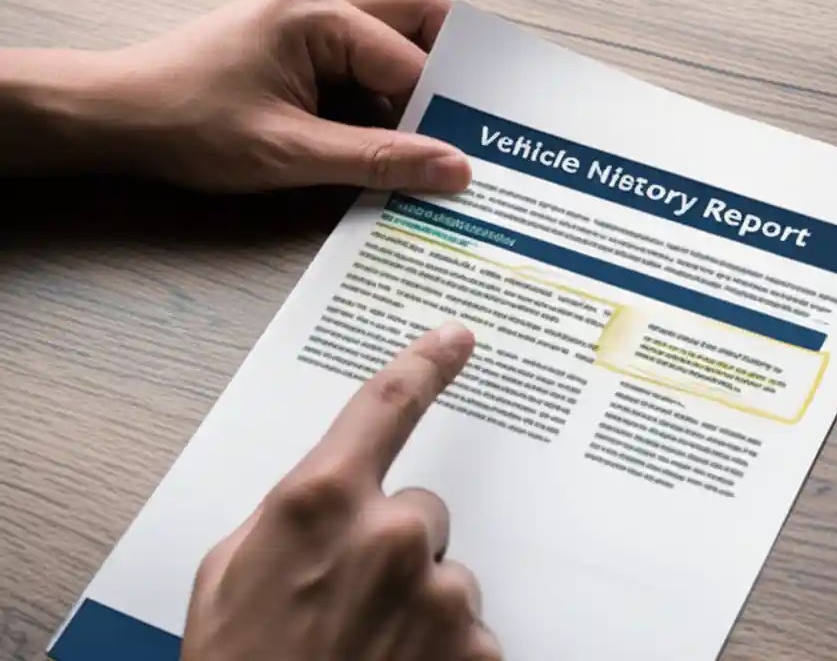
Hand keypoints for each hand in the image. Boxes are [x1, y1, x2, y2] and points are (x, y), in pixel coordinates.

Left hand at [0, 0, 469, 191]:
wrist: (115, 115)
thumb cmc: (188, 126)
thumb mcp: (292, 154)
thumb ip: (379, 160)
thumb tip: (453, 168)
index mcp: (319, 15)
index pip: (414, 62)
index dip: (444, 113)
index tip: (466, 158)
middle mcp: (319, 0)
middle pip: (420, 14)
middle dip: (448, 71)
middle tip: (461, 128)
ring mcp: (308, 14)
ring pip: (396, 31)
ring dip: (413, 83)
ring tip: (420, 138)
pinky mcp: (297, 37)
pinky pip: (364, 52)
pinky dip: (382, 91)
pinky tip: (382, 135)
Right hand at [181, 320, 500, 660]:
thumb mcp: (228, 575)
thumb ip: (288, 516)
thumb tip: (323, 498)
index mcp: (320, 503)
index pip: (386, 405)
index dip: (424, 363)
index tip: (455, 338)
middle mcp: (391, 534)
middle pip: (421, 509)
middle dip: (394, 545)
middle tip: (349, 601)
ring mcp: (441, 592)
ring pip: (447, 573)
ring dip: (418, 602)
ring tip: (367, 648)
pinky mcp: (477, 646)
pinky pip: (470, 628)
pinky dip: (442, 649)